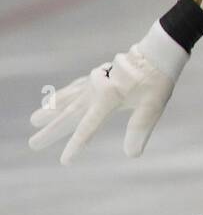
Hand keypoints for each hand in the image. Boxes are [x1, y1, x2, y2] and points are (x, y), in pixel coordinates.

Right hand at [29, 21, 188, 164]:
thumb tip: (132, 154)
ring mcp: (95, 81)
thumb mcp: (153, 107)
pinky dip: (64, 94)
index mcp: (107, 99)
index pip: (87, 127)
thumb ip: (139, 128)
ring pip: (68, 99)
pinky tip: (56, 98)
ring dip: (51, 110)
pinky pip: (76, 87)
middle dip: (51, 130)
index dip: (76, 145)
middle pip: (69, 114)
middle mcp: (96, 90)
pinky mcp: (98, 75)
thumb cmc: (157, 81)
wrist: (157, 54)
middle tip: (33, 144)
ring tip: (35, 119)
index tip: (64, 160)